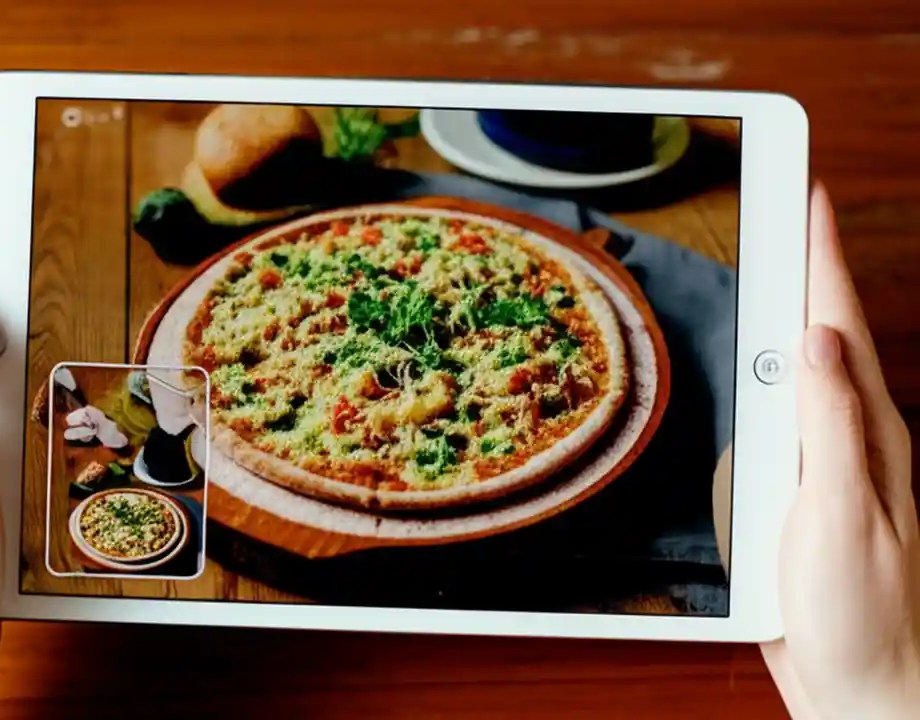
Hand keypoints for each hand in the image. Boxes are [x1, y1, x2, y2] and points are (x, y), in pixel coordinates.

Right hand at [763, 186, 919, 718]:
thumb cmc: (865, 616)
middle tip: (778, 203)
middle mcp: (849, 437)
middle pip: (817, 331)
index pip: (836, 319)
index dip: (817, 250)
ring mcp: (823, 463)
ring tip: (763, 261)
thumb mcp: (845, 513)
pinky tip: (744, 370)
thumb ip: (831, 424)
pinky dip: (755, 376)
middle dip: (799, 259)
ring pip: (791, 372)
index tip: (802, 190)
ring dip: (777, 311)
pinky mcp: (797, 492)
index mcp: (866, 430)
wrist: (865, 689)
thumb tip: (816, 338)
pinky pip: (772, 418)